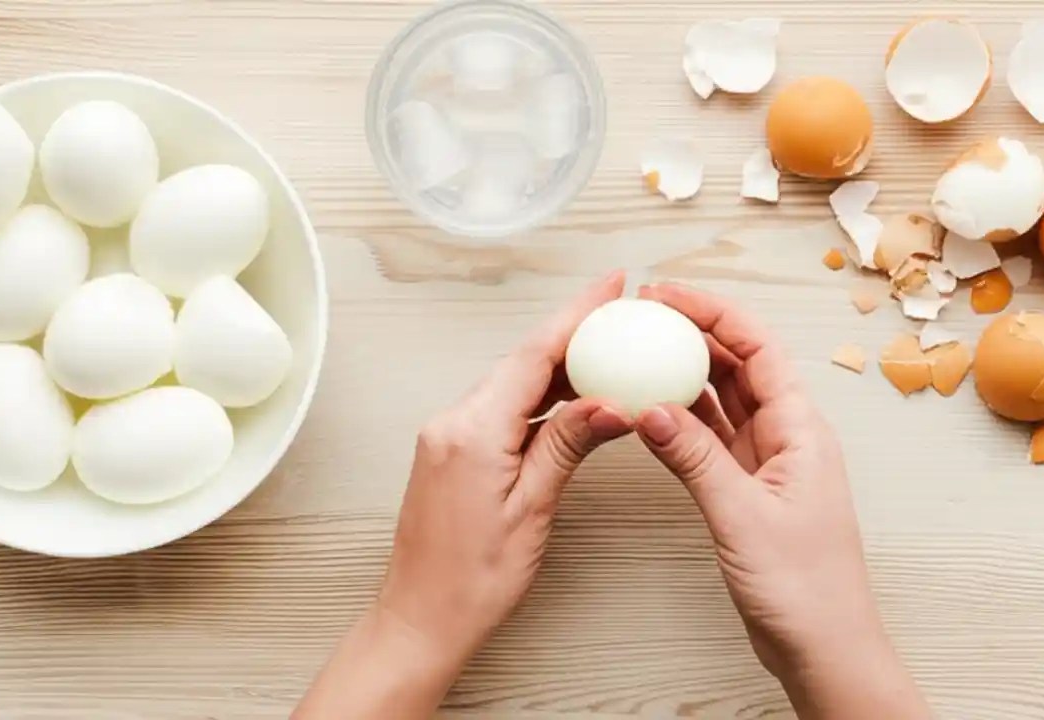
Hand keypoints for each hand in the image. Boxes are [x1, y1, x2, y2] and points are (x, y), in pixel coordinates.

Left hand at [296, 272, 632, 718]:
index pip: (536, 355)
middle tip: (622, 316)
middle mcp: (453, 422)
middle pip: (524, 361)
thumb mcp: (533, 509)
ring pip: (513, 382)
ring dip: (560, 368)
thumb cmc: (471, 581)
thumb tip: (610, 402)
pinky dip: (539, 398)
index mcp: (474, 431)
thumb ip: (568, 445)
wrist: (420, 618)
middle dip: (574, 334)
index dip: (577, 315)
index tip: (611, 286)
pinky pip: (501, 406)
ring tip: (610, 355)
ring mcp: (448, 434)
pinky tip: (571, 400)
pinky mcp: (451, 449)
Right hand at [635, 284, 929, 719]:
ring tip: (642, 349)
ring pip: (722, 399)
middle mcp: (787, 436)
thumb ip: (695, 459)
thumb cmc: (805, 589)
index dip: (713, 312)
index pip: (756, 347)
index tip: (667, 295)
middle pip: (738, 364)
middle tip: (644, 314)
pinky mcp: (748, 488)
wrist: (823, 647)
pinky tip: (652, 409)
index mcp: (801, 429)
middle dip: (694, 332)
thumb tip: (652, 407)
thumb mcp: (742, 516)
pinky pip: (712, 438)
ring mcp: (767, 462)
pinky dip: (682, 420)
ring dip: (685, 373)